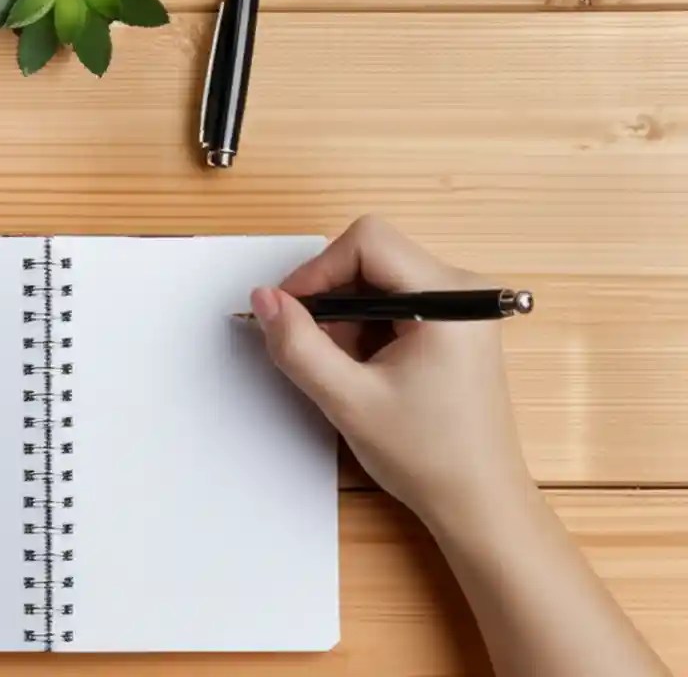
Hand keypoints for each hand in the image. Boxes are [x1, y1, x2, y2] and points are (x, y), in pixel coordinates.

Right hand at [250, 216, 532, 526]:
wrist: (478, 500)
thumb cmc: (428, 456)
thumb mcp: (348, 400)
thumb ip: (299, 346)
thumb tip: (264, 299)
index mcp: (449, 298)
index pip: (368, 242)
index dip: (318, 270)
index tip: (290, 311)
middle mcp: (462, 290)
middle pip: (372, 257)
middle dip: (331, 298)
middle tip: (314, 349)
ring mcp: (460, 307)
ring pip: (377, 280)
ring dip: (345, 317)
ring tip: (345, 370)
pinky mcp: (452, 326)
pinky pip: (393, 302)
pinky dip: (364, 329)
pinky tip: (364, 371)